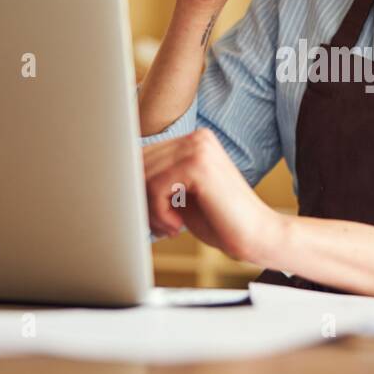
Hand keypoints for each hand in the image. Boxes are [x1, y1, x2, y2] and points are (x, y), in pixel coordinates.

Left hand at [142, 127, 283, 264]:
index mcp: (194, 140)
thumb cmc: (219, 221)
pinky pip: (156, 185)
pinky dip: (158, 212)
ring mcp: (199, 146)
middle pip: (140, 162)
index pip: (143, 155)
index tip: (151, 214)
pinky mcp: (199, 164)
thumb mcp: (180, 196)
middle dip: (141, 199)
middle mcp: (197, 137)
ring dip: (150, 209)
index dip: (137, 187)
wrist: (257, 237)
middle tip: (162, 225)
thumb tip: (116, 176)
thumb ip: (156, 181)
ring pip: (144, 174)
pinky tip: (176, 225)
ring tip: (170, 226)